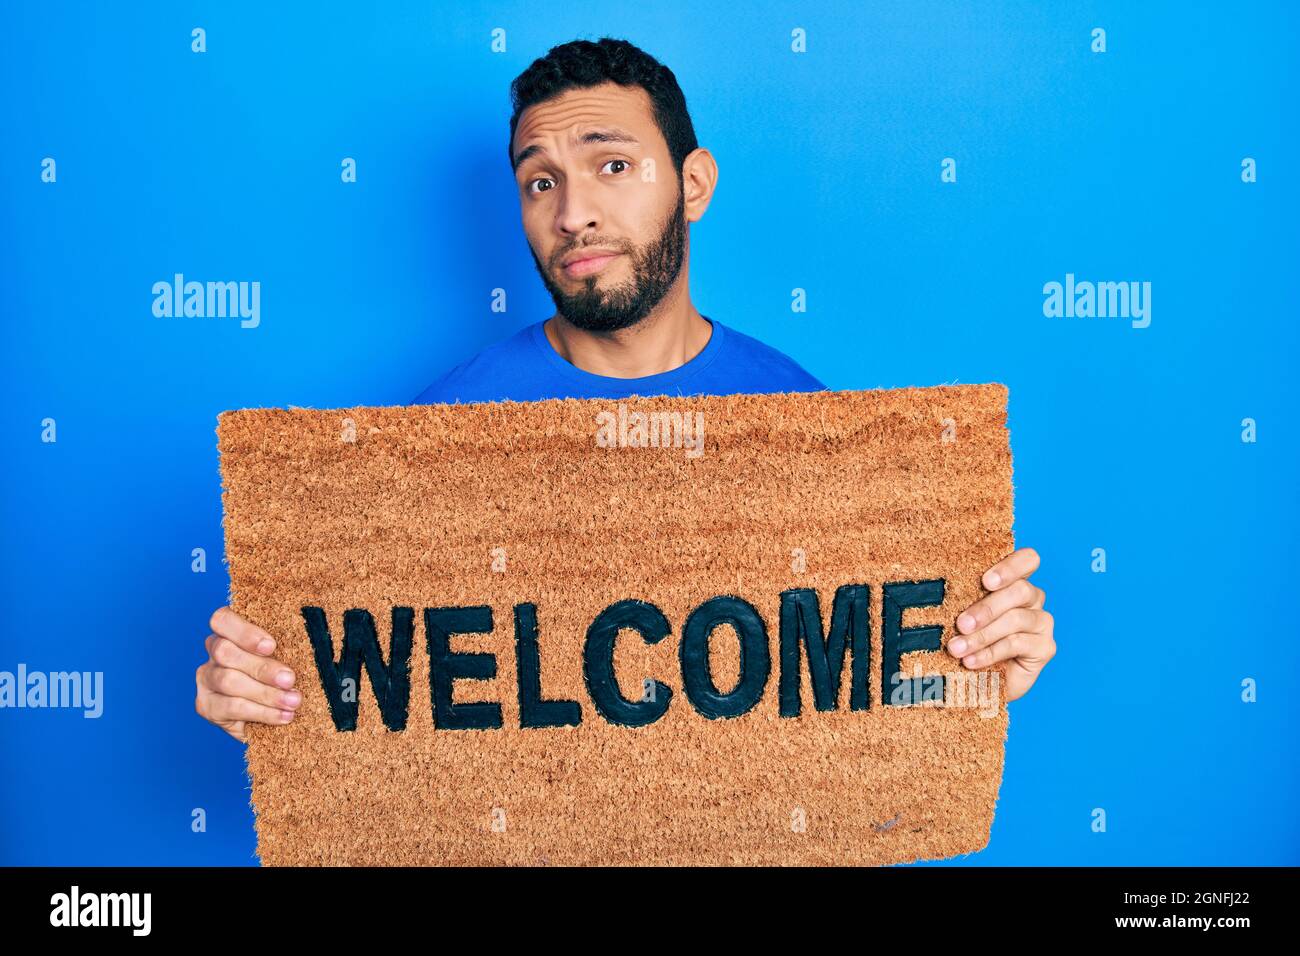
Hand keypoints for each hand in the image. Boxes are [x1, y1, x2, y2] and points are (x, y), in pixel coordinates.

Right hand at [195, 606, 299, 741]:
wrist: (283, 719)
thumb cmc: (287, 678)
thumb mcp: (290, 657)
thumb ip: (291, 645)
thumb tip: (315, 637)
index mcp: (231, 633)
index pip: (222, 620)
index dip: (244, 632)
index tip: (271, 646)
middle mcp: (215, 653)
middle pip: (225, 652)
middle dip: (261, 667)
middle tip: (290, 679)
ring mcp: (207, 679)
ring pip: (228, 681)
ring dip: (265, 693)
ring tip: (293, 701)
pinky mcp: (207, 706)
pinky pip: (231, 707)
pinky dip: (262, 712)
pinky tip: (283, 716)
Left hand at [948, 547, 1054, 701]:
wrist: (977, 681)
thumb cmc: (966, 640)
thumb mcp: (959, 616)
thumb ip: (959, 599)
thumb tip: (931, 590)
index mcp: (1013, 582)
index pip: (1028, 560)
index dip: (1010, 566)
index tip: (986, 581)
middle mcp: (1032, 598)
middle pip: (1020, 590)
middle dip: (986, 608)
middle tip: (960, 624)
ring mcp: (1041, 622)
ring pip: (1016, 619)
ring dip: (982, 635)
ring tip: (956, 649)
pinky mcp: (1045, 647)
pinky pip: (1018, 644)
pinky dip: (990, 653)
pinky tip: (970, 661)